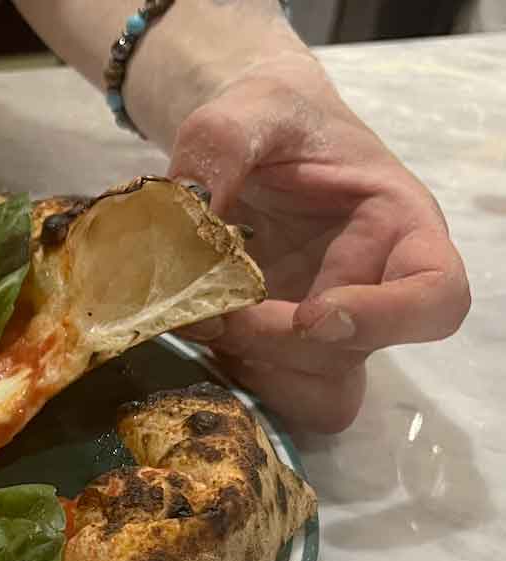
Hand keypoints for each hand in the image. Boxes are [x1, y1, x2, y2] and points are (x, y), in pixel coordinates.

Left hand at [168, 54, 469, 431]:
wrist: (240, 139)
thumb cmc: (268, 118)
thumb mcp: (247, 109)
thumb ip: (220, 145)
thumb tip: (186, 205)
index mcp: (396, 228)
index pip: (436, 296)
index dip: (387, 319)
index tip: (315, 315)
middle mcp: (369, 287)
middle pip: (354, 359)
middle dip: (277, 348)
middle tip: (215, 313)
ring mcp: (320, 325)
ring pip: (311, 390)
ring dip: (250, 369)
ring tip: (196, 319)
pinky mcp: (271, 343)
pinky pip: (265, 385)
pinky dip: (224, 370)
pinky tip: (187, 326)